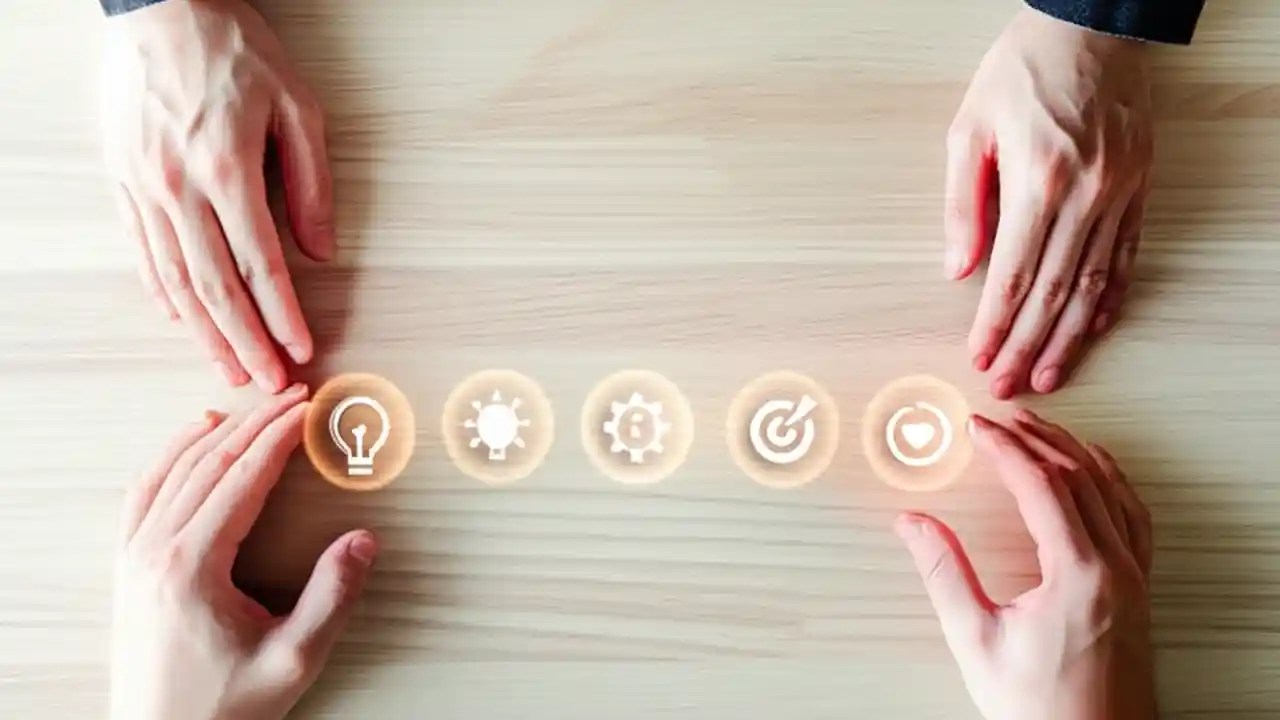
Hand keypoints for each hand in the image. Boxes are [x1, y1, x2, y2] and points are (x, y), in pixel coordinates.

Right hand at [102, 0, 333, 390]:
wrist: (160, 8)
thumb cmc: (235, 51)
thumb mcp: (297, 106)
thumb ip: (312, 184)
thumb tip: (320, 250)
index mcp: (227, 170)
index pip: (261, 264)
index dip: (283, 315)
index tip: (301, 350)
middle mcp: (179, 187)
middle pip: (216, 286)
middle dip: (246, 342)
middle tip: (268, 383)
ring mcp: (143, 187)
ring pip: (176, 278)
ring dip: (205, 331)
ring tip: (229, 368)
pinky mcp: (122, 181)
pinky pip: (142, 250)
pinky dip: (163, 290)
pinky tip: (181, 320)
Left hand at [111, 386, 376, 719]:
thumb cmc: (223, 707)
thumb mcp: (292, 660)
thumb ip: (332, 598)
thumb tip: (364, 541)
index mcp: (192, 566)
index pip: (242, 479)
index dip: (279, 438)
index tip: (306, 410)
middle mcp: (154, 551)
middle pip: (209, 464)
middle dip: (255, 424)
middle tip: (292, 397)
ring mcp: (133, 557)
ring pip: (171, 471)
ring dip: (213, 433)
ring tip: (248, 408)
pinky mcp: (127, 568)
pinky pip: (142, 494)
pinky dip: (168, 459)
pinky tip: (188, 444)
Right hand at [896, 410, 1154, 719]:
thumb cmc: (1039, 710)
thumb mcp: (975, 640)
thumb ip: (944, 574)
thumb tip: (913, 523)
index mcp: (1078, 574)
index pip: (1042, 485)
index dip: (1005, 449)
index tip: (977, 427)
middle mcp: (1116, 568)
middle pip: (1080, 476)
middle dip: (1037, 438)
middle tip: (1001, 418)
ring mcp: (1135, 578)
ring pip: (1113, 490)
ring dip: (1075, 451)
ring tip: (1042, 429)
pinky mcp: (1139, 592)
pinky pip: (1133, 517)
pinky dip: (1111, 481)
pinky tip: (1094, 473)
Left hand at [945, 9, 1152, 397]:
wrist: (1091, 28)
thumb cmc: (1020, 73)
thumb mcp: (969, 129)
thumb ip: (963, 204)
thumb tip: (958, 268)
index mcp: (1039, 180)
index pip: (1014, 274)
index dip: (995, 324)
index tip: (980, 358)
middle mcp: (1087, 194)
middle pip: (1055, 291)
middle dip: (1027, 345)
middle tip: (1009, 385)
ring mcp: (1120, 193)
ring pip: (1094, 284)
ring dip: (1069, 338)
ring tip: (1049, 375)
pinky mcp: (1139, 188)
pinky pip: (1125, 256)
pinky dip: (1109, 299)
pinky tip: (1090, 331)